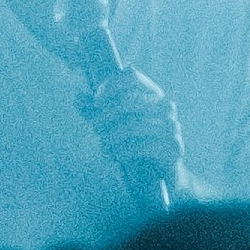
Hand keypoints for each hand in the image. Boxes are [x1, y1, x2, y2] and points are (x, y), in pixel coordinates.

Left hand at [84, 66, 185, 193]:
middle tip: (94, 127)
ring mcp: (171, 126)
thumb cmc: (134, 142)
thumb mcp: (113, 124)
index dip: (111, 85)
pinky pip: (143, 146)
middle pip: (130, 100)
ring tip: (102, 145)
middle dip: (106, 115)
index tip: (96, 101)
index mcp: (151, 93)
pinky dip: (124, 151)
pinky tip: (115, 156)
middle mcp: (164, 106)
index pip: (131, 76)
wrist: (159, 173)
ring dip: (112, 136)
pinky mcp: (173, 147)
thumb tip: (77, 97)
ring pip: (134, 125)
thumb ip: (96, 111)